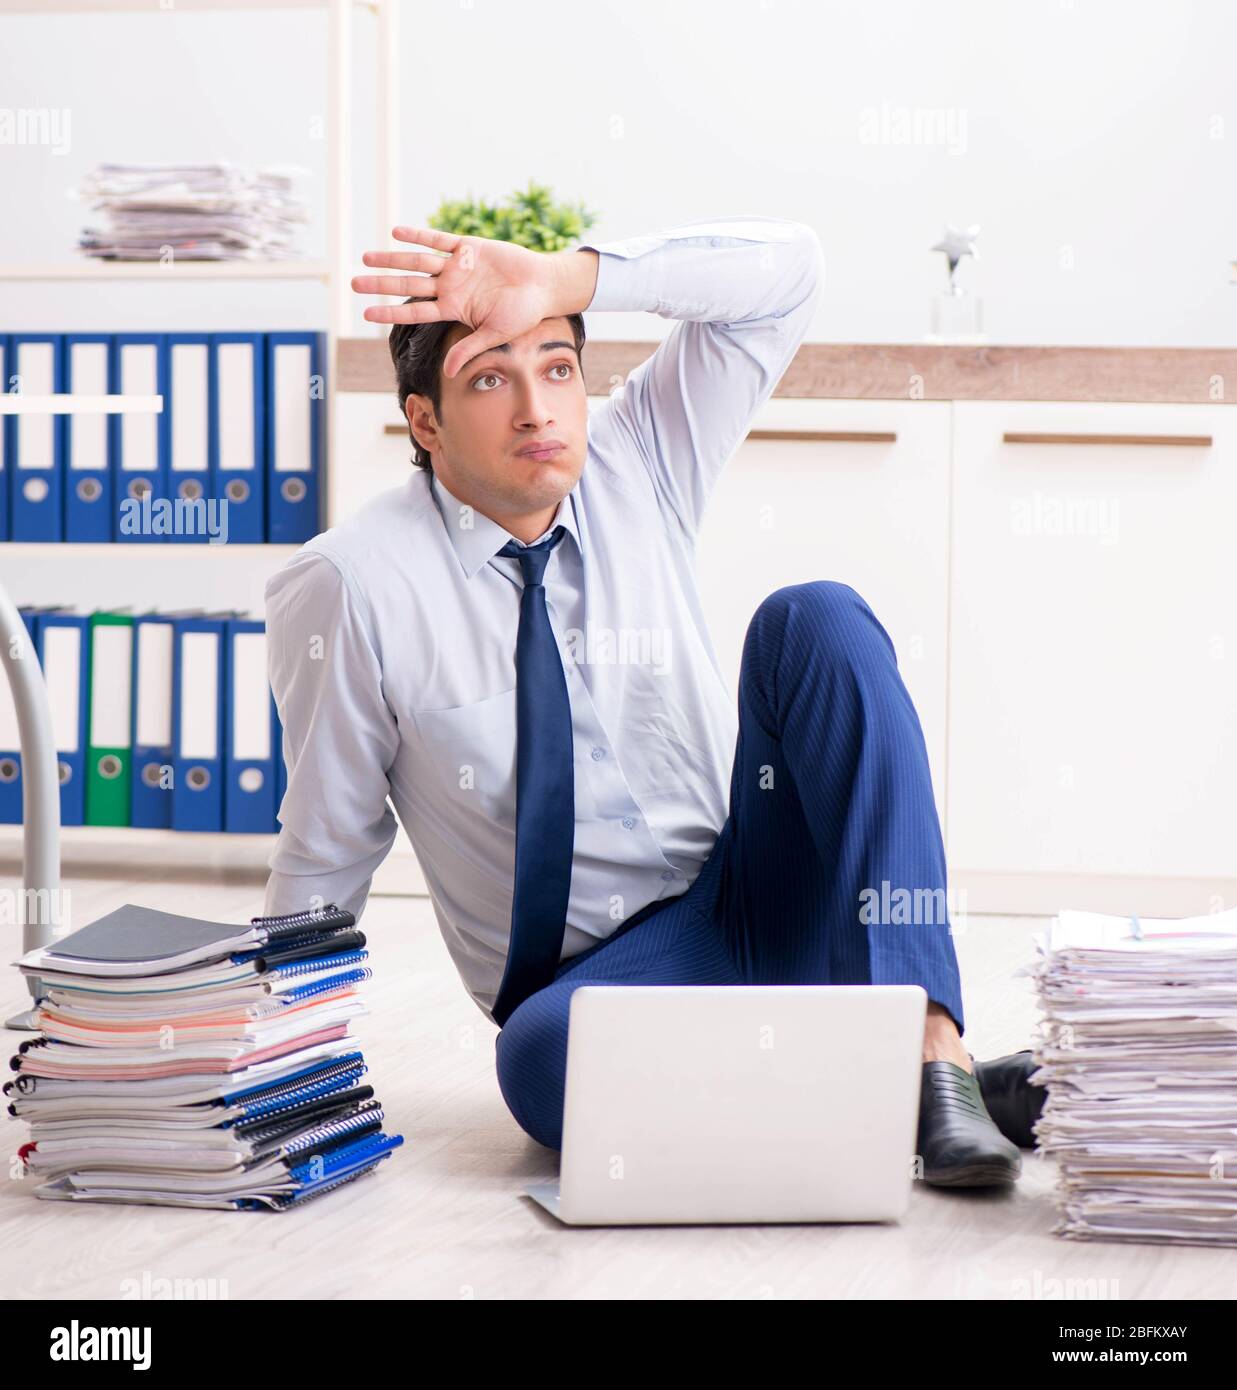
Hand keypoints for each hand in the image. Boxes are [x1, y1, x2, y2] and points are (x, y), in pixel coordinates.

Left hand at [351, 226, 561, 379]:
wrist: (544, 286)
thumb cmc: (524, 313)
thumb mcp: (495, 334)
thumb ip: (469, 349)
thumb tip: (448, 373)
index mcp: (454, 309)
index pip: (416, 311)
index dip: (391, 312)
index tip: (366, 314)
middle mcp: (451, 287)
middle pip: (409, 285)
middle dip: (381, 284)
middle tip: (354, 283)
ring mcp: (458, 266)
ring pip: (418, 261)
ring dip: (392, 259)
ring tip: (366, 257)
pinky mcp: (469, 247)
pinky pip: (439, 240)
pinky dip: (419, 236)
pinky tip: (396, 233)